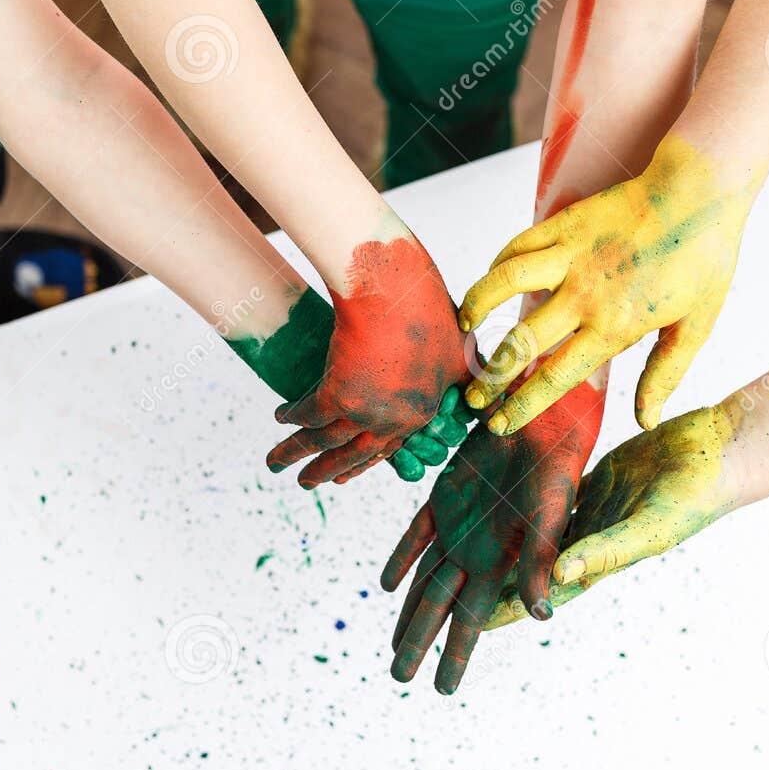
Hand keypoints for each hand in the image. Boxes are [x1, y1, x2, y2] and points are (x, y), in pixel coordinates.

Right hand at [267, 235, 474, 488]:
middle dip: (325, 471)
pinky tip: (282, 419)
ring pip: (324, 441)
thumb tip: (492, 402)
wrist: (397, 286)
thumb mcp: (463, 352)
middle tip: (306, 483)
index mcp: (422, 413)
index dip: (363, 462)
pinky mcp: (338, 394)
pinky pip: (308, 415)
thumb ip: (472, 380)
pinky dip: (292, 419)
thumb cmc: (431, 308)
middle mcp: (394, 421)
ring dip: (295, 454)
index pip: (389, 448)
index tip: (343, 476)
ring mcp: (367, 411)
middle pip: (353, 455)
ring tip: (276, 464)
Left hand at [381, 379, 604, 692]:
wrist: (542, 417)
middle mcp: (474, 550)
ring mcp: (458, 525)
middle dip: (419, 642)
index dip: (454, 656)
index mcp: (496, 562)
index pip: (468, 622)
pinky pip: (418, 535)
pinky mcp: (447, 496)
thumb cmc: (554, 465)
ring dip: (409, 610)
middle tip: (398, 677)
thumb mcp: (548, 516)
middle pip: (436, 607)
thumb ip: (541, 563)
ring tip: (395, 645)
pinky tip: (387, 584)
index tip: (441, 691)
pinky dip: (402, 558)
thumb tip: (544, 616)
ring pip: (424, 579)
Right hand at [460, 135, 754, 432]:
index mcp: (614, 326)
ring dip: (477, 307)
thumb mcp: (695, 326)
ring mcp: (570, 256)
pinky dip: (496, 266)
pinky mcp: (565, 225)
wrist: (700, 191)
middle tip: (473, 397)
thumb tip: (645, 421)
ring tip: (462, 328)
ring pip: (504, 283)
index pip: (555, 377)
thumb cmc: (704, 259)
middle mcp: (584, 294)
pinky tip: (489, 283)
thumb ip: (664, 374)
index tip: (500, 424)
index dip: (522, 406)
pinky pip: (517, 246)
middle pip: (520, 343)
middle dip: (491, 377)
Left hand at [485, 404, 739, 628]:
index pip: (542, 592)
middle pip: (531, 568)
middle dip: (495, 582)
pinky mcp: (594, 482)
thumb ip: (603, 550)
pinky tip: (498, 500)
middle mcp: (589, 540)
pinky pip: (551, 497)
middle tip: (452, 594)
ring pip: (536, 534)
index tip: (470, 624)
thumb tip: (555, 577)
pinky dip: (526, 504)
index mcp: (599, 559)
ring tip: (467, 551)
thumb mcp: (647, 527)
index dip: (507, 608)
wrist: (718, 454)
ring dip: (506, 544)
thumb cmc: (693, 496)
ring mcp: (590, 512)